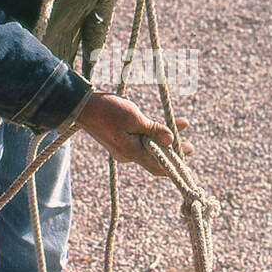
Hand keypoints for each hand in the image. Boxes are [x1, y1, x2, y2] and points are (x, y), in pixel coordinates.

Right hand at [75, 92, 191, 176]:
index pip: (157, 166)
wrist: (81, 105)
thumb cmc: (107, 110)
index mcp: (131, 152)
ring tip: (181, 129)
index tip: (187, 162)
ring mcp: (122, 148)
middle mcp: (127, 155)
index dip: (174, 166)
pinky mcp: (119, 140)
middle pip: (155, 158)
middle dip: (173, 152)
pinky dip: (152, 135)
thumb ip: (153, 129)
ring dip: (163, 140)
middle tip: (190, 148)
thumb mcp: (134, 117)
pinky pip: (140, 141)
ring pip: (148, 148)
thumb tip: (171, 139)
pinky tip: (162, 125)